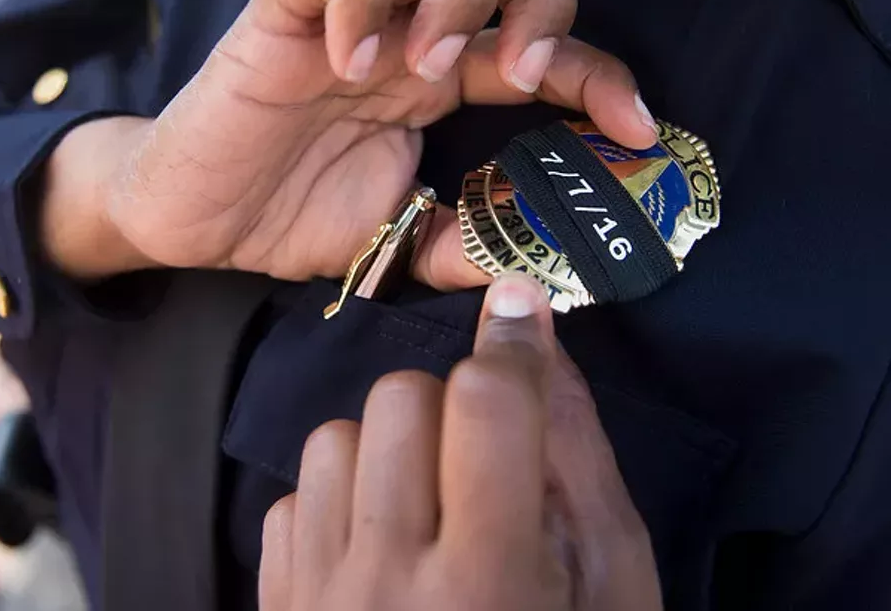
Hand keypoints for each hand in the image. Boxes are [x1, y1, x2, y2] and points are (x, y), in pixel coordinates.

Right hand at [48, 0, 655, 286]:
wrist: (191, 223)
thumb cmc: (290, 212)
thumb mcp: (400, 240)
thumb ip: (466, 243)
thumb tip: (543, 270)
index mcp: (442, 66)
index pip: (544, 32)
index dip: (601, 70)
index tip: (638, 130)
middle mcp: (406, 20)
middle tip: (519, 76)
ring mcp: (344, 6)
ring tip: (428, 67)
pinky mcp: (276, 6)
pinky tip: (354, 61)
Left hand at [259, 273, 662, 610]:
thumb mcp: (614, 596)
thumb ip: (582, 469)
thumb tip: (545, 344)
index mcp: (492, 581)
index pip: (486, 405)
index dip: (512, 342)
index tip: (524, 309)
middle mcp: (388, 581)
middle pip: (400, 400)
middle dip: (454, 412)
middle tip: (488, 472)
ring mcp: (317, 599)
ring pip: (335, 436)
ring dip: (389, 453)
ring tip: (430, 514)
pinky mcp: (275, 610)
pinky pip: (289, 498)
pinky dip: (337, 505)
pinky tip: (378, 554)